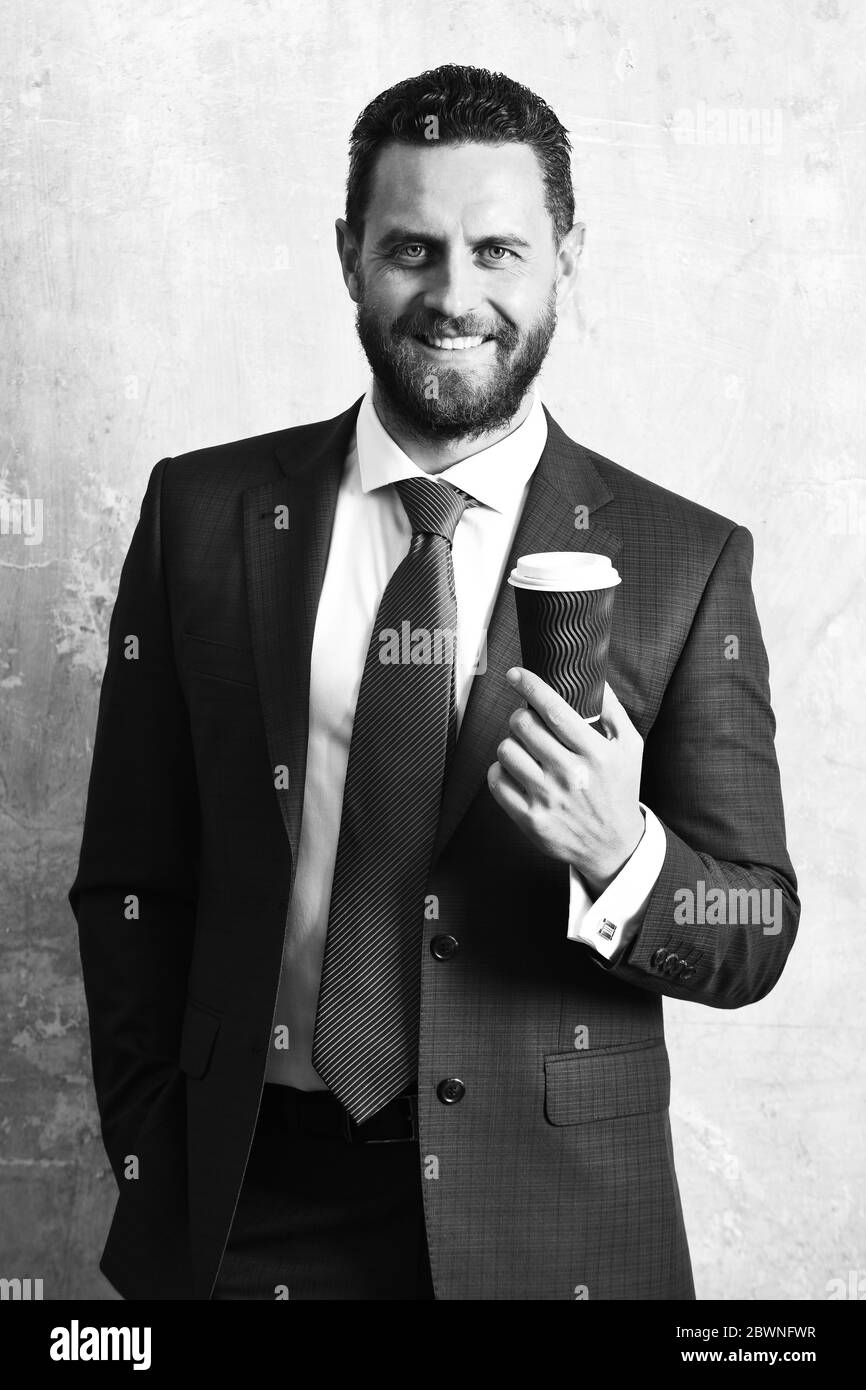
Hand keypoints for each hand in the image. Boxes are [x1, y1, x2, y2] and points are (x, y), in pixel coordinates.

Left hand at [487, 668, 645, 895]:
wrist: (614, 846)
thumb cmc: (619, 791)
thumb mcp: (630, 748)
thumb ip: (613, 711)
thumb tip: (596, 679)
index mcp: (595, 753)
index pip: (553, 710)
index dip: (529, 686)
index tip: (515, 674)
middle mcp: (571, 774)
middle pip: (523, 726)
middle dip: (519, 716)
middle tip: (526, 721)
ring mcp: (549, 798)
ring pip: (506, 751)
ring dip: (510, 744)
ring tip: (523, 749)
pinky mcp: (531, 820)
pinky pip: (497, 782)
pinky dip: (499, 771)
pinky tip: (514, 771)